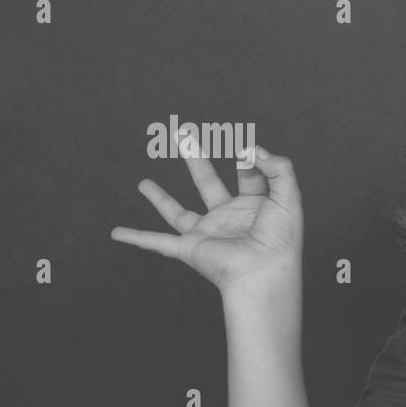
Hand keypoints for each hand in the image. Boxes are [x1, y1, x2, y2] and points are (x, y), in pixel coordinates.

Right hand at [110, 139, 303, 294]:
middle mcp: (229, 218)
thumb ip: (277, 168)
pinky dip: (136, 239)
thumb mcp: (288, 196)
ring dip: (159, 198)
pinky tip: (117, 233)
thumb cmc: (281, 240)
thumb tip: (250, 149)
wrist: (265, 273)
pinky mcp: (190, 247)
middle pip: (207, 181)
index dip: (251, 159)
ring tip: (142, 183)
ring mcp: (208, 232)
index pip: (250, 173)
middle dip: (194, 158)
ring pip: (178, 212)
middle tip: (181, 134)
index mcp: (255, 206)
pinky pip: (157, 242)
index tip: (245, 151)